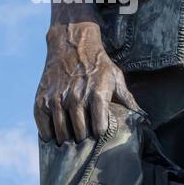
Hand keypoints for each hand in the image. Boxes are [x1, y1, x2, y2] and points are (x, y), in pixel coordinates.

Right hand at [34, 20, 138, 144]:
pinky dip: (48, 134)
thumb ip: (127, 99)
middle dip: (84, 140)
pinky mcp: (41, 99)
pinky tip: (54, 135)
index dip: (100, 136)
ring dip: (67, 140)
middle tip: (85, 141)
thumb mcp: (116, 77)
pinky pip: (43, 126)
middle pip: (80, 134)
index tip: (100, 136)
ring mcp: (57, 100)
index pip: (99, 130)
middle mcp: (76, 99)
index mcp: (97, 95)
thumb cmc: (97, 62)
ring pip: (61, 133)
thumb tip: (142, 117)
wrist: (71, 43)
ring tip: (71, 141)